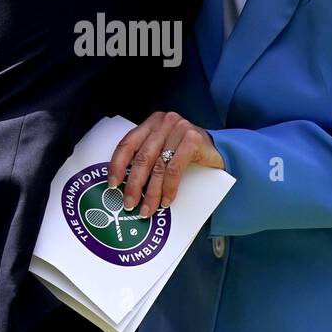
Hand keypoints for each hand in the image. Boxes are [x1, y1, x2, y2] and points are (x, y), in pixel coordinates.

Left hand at [107, 111, 224, 217]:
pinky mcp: (193, 139)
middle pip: (142, 158)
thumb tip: (124, 184)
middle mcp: (164, 122)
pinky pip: (175, 169)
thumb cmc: (185, 151)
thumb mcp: (162, 148)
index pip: (127, 144)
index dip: (117, 165)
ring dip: (152, 192)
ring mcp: (179, 128)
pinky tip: (166, 201)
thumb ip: (146, 156)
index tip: (113, 185)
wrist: (218, 149)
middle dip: (134, 185)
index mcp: (151, 123)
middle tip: (129, 204)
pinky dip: (169, 188)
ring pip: (159, 166)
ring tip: (147, 209)